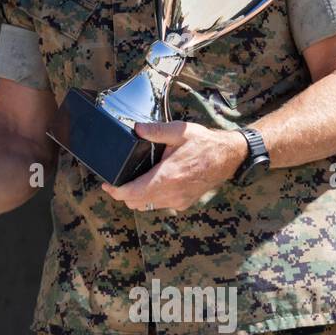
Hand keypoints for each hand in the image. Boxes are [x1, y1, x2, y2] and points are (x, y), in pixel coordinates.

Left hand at [101, 121, 245, 211]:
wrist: (229, 157)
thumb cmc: (204, 143)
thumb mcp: (180, 131)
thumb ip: (155, 131)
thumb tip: (135, 128)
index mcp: (167, 177)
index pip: (132, 194)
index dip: (115, 192)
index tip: (106, 185)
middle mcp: (172, 193)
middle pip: (136, 202)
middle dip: (122, 194)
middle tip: (115, 182)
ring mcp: (178, 200)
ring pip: (147, 206)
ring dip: (136, 197)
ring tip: (130, 182)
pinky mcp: (184, 203)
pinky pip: (159, 204)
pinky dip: (150, 198)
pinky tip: (150, 183)